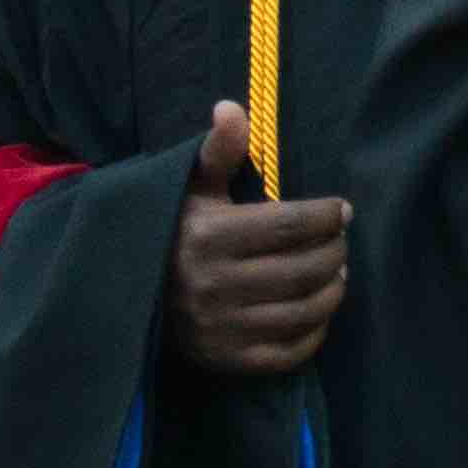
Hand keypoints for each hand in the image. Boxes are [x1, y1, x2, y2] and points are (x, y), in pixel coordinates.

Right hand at [164, 100, 349, 377]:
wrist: (126, 292)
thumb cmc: (173, 231)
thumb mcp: (190, 188)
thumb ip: (217, 150)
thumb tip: (231, 108)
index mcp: (210, 236)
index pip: (290, 225)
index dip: (327, 216)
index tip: (341, 210)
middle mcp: (215, 284)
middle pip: (304, 269)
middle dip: (335, 251)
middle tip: (340, 241)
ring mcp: (222, 327)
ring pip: (303, 311)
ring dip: (332, 290)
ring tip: (336, 273)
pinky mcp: (226, 359)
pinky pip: (288, 353)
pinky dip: (315, 332)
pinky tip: (318, 311)